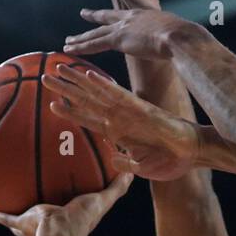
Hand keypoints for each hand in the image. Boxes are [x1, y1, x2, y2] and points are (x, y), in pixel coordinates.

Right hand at [0, 172, 133, 235]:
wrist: (58, 235)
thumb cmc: (81, 221)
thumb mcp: (101, 201)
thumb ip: (116, 188)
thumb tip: (131, 172)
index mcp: (69, 214)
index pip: (70, 204)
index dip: (71, 196)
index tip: (70, 189)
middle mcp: (51, 220)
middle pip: (46, 208)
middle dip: (42, 201)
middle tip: (38, 190)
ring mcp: (35, 223)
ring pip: (23, 215)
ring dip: (17, 210)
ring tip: (9, 198)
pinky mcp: (21, 223)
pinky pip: (6, 218)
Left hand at [44, 66, 201, 179]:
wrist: (191, 154)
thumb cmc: (169, 161)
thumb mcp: (141, 167)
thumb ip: (124, 163)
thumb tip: (110, 159)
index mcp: (119, 132)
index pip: (89, 119)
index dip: (71, 111)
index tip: (52, 103)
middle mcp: (120, 118)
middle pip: (87, 100)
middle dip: (66, 89)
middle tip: (44, 77)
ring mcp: (129, 112)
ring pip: (97, 93)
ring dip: (77, 81)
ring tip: (57, 68)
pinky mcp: (140, 109)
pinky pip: (118, 95)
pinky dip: (103, 85)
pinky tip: (88, 75)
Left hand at [64, 7, 189, 59]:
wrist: (180, 37)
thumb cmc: (184, 39)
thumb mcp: (177, 34)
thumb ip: (173, 40)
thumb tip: (183, 48)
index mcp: (144, 14)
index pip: (128, 5)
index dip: (121, 1)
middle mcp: (130, 18)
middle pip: (107, 17)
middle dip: (94, 16)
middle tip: (83, 14)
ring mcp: (123, 27)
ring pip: (96, 34)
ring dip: (80, 38)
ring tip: (68, 42)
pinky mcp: (119, 39)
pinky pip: (94, 44)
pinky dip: (81, 47)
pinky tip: (70, 50)